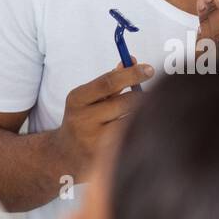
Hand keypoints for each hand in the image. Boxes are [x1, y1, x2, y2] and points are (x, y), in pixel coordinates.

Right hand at [52, 58, 154, 181]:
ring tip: (145, 114)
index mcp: (77, 99)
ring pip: (129, 122)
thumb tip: (132, 61)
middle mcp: (82, 119)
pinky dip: (138, 132)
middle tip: (154, 95)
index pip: (107, 82)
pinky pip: (130, 139)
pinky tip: (140, 131)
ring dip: (141, 116)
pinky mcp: (103, 157)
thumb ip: (110, 81)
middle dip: (142, 97)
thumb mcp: (89, 98)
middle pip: (123, 103)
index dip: (131, 74)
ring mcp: (92, 140)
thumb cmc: (83, 120)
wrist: (64, 155)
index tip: (149, 69)